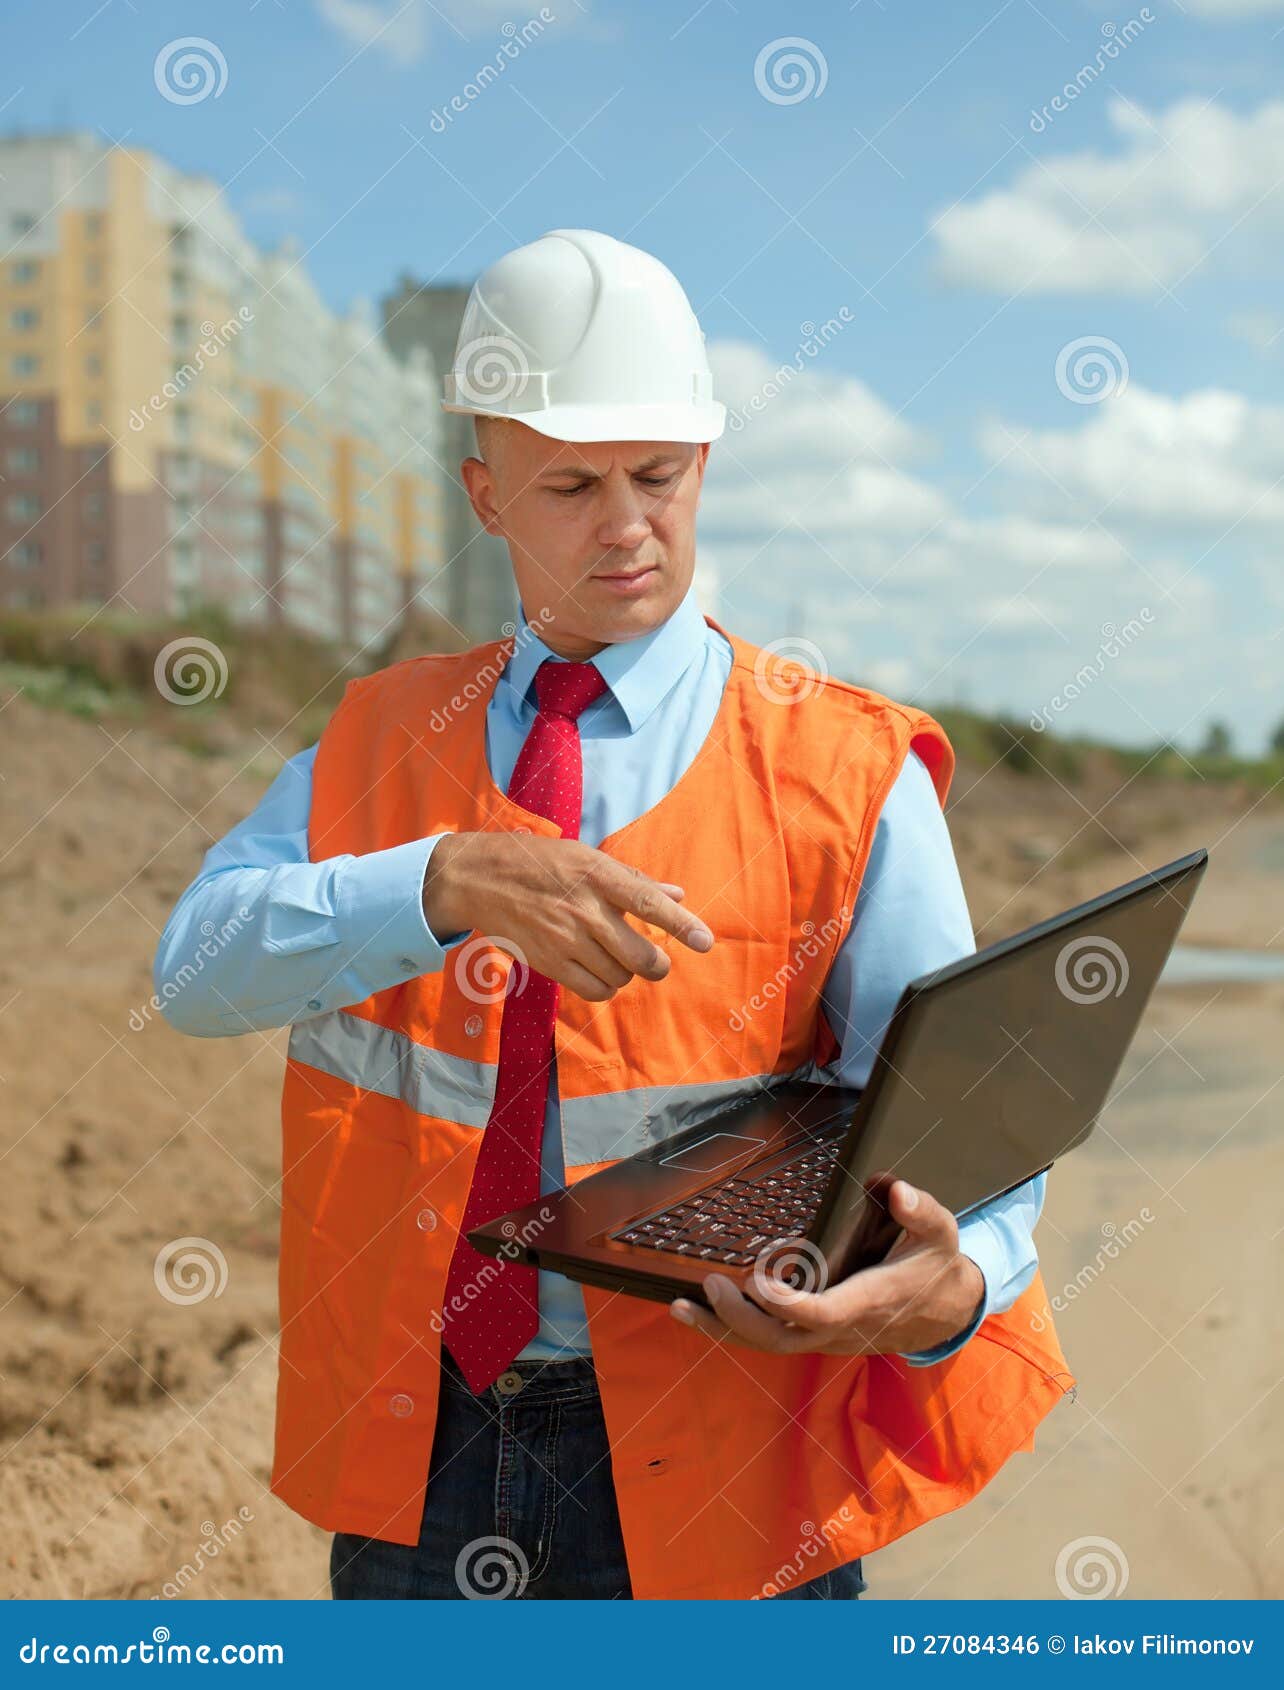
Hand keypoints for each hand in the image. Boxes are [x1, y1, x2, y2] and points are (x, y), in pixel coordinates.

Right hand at [423, 830, 714, 1002]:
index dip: (681, 924)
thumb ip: (635, 881)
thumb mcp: (588, 857)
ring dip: (627, 973)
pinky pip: (595, 990)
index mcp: (599, 876)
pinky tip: (600, 971)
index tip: (705, 942)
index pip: (649, 903)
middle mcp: (585, 910)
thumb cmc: (542, 863)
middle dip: (657, 965)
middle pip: (641, 957)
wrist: (481, 879)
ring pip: (621, 977)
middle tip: (655, 960)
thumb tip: (679, 896)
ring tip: (615, 957)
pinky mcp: (550, 963)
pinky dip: (606, 987)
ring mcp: (566, 940)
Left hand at [669, 1179, 985, 1356]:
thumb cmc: (934, 1264)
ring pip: (771, 1346)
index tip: (758, 1281)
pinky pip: (771, 1340)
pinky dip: (734, 1329)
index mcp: (870, 1299)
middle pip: (784, 1339)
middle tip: (710, 1286)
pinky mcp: (815, 1336)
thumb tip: (898, 1193)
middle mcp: (843, 1326)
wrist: (944, 1312)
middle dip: (742, 1319)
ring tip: (681, 1306)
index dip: (788, 1304)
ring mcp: (826, 1336)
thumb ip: (922, 1212)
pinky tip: (700, 1311)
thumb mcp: (941, 1232)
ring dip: (725, 1329)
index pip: (823, 1312)